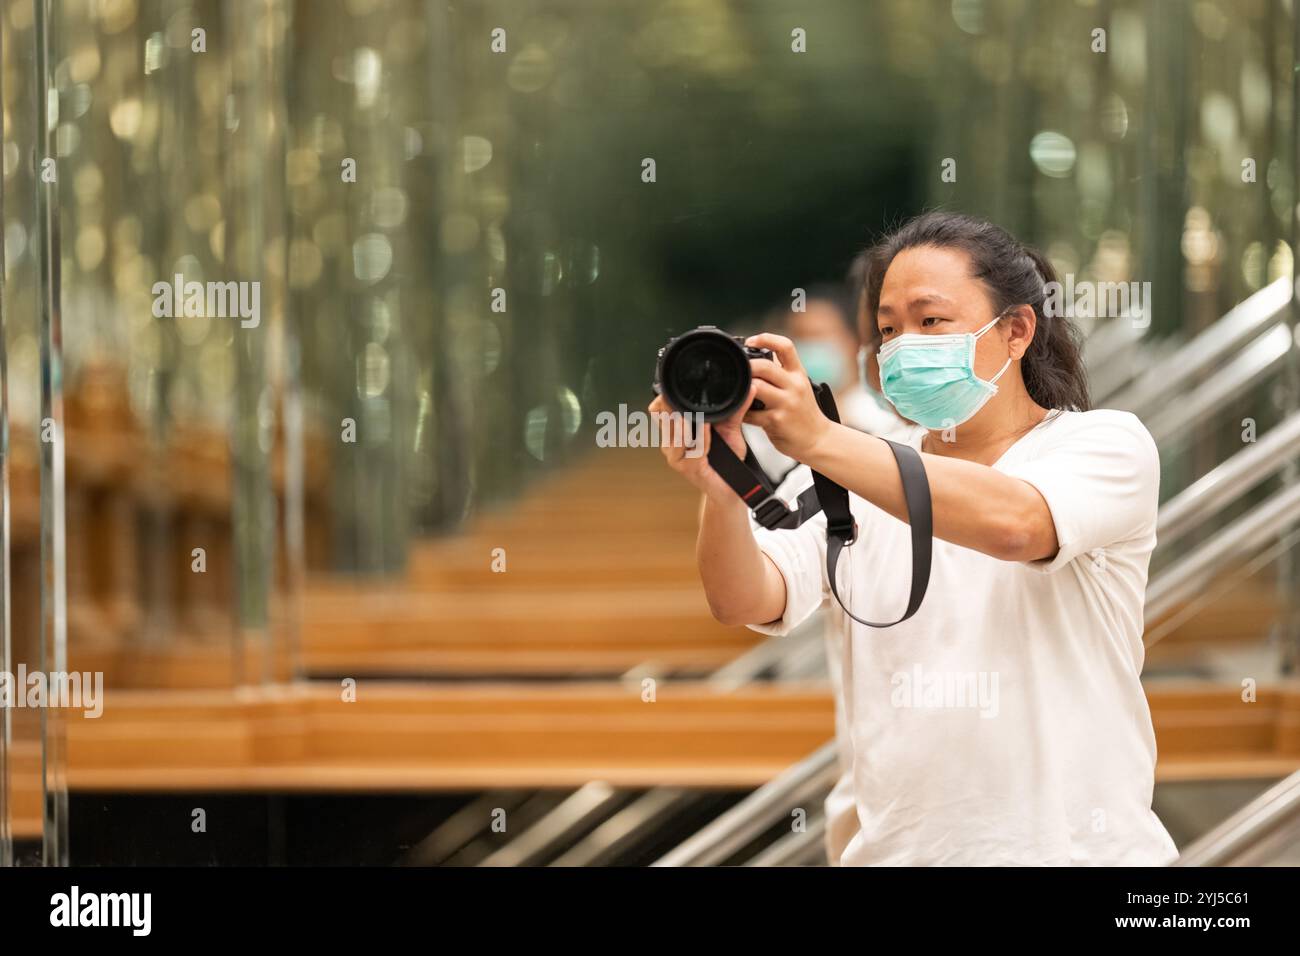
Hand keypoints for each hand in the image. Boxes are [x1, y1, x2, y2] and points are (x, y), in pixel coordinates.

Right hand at [649, 391, 753, 505]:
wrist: (734, 487)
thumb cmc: (728, 459)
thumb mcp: (730, 428)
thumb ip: (736, 408)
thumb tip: (750, 388)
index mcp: (675, 433)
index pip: (658, 411)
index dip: (665, 399)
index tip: (680, 390)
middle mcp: (671, 445)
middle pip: (663, 418)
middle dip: (676, 407)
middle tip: (691, 402)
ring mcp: (676, 458)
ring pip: (676, 432)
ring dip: (689, 422)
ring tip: (702, 417)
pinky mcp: (687, 468)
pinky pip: (693, 448)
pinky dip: (702, 437)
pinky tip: (707, 428)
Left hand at [743, 333, 832, 459]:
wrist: (818, 439)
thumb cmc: (804, 413)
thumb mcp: (799, 386)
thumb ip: (782, 373)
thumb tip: (756, 359)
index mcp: (798, 374)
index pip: (785, 346)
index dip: (766, 338)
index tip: (751, 341)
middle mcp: (794, 386)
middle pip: (764, 366)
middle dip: (747, 367)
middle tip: (737, 371)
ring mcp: (786, 403)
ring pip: (756, 387)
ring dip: (742, 390)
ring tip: (738, 393)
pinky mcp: (777, 421)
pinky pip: (751, 414)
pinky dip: (742, 412)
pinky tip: (741, 413)